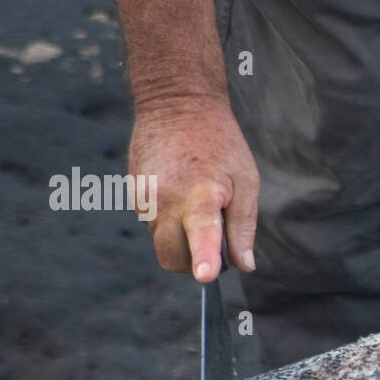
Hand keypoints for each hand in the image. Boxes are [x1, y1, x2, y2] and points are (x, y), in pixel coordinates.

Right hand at [128, 93, 259, 281]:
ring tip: (197, 204)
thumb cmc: (219, 142)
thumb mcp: (246, 181)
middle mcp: (166, 200)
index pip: (201, 233)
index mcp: (200, 194)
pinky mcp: (133, 196)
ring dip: (180, 239)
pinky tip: (179, 193)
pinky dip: (168, 223)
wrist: (176, 103)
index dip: (203, 258)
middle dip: (192, 261)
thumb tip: (244, 265)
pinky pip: (151, 225)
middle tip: (214, 241)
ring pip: (160, 243)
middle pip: (172, 257)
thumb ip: (243, 227)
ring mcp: (144, 199)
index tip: (205, 276)